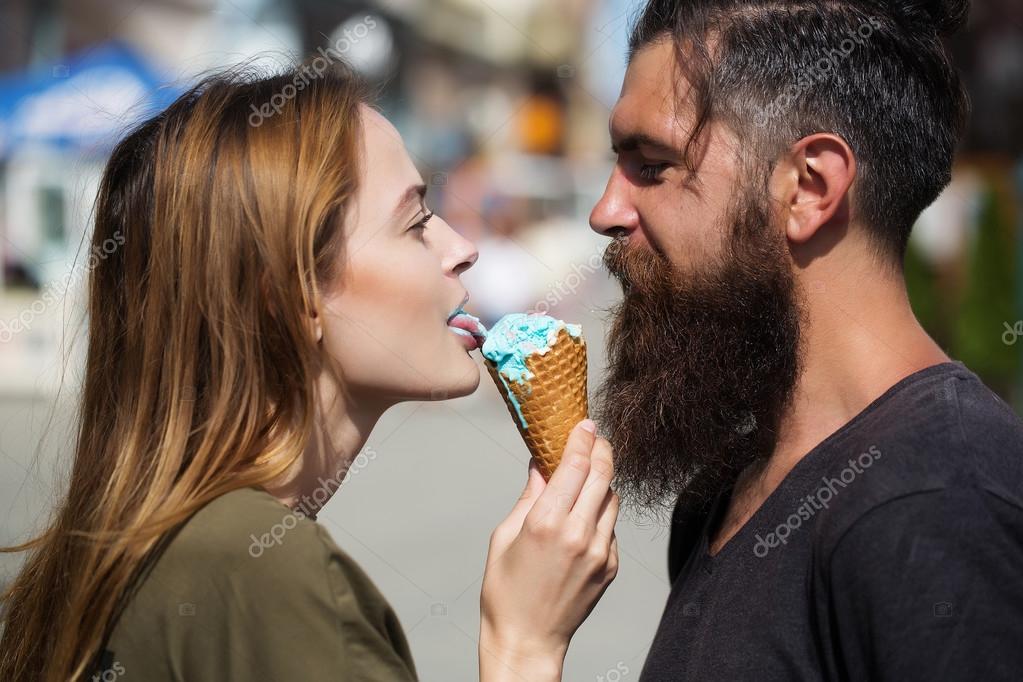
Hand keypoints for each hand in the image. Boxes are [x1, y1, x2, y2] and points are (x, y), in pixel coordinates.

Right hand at [479, 419, 618, 680]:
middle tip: (595, 438)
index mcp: (546, 522)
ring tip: (587, 477)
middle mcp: (578, 534)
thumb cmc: (506, 590)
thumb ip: (528, 496)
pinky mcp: (610, 567)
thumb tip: (540, 464)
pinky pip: (611, 527)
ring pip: (612, 499)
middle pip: (603, 474)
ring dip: (602, 482)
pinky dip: (600, 514)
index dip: (582, 438)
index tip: (584, 423)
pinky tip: (583, 519)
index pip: (574, 465)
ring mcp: (599, 552)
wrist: (527, 639)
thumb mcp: (504, 536)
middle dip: (601, 449)